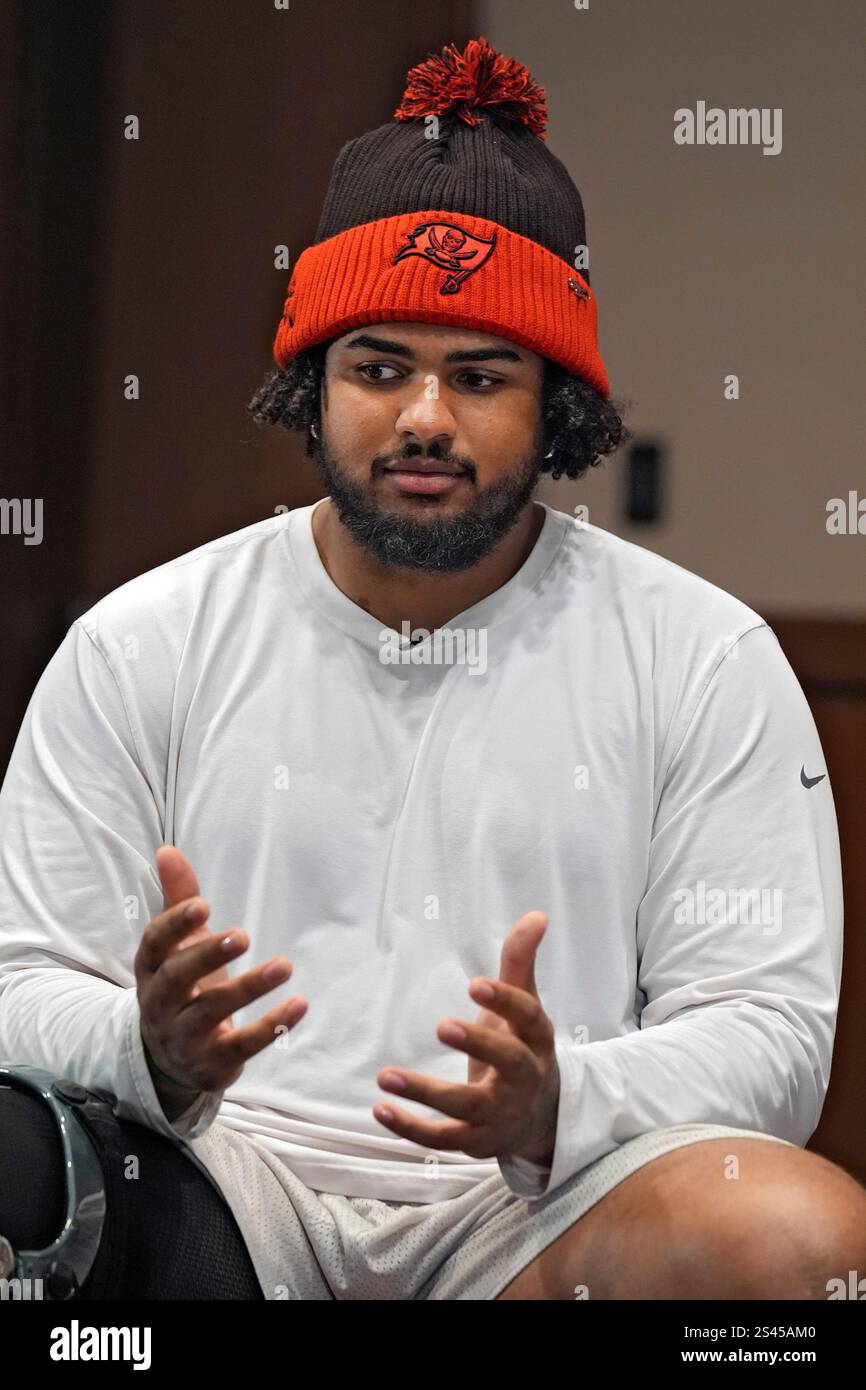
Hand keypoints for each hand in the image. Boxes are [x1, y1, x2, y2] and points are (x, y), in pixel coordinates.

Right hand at [134, 845, 307, 1105]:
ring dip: (249, 988)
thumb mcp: (178, 946)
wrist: (171, 1060)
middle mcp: (161, 1003)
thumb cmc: (181, 986)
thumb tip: (167, 850)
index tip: (203, 905)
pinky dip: (272, 1027)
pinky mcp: (214, 1061)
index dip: (175, 926)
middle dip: (208, 957)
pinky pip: (242, 1046)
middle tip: (243, 935)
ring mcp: (185, 1036)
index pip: (155, 945)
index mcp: (152, 969)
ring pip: (211, 1012)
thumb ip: (179, 899)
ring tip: (284, 966)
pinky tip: (299, 1005)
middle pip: (178, 980)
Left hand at [374, 910, 559, 1164]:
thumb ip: (520, 961)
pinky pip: (444, 1139)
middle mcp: (524, 1079)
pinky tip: (380, 1108)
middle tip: (441, 1025)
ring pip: (468, 1107)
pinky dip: (412, 1129)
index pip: (528, 1018)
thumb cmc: (521, 1046)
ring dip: (426, 1094)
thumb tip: (536, 913)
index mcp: (536, 1040)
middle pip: (507, 1064)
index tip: (474, 984)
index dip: (505, 1001)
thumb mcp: (524, 1004)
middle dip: (477, 1045)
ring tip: (385, 1075)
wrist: (540, 1117)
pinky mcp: (477, 1140)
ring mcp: (501, 1114)